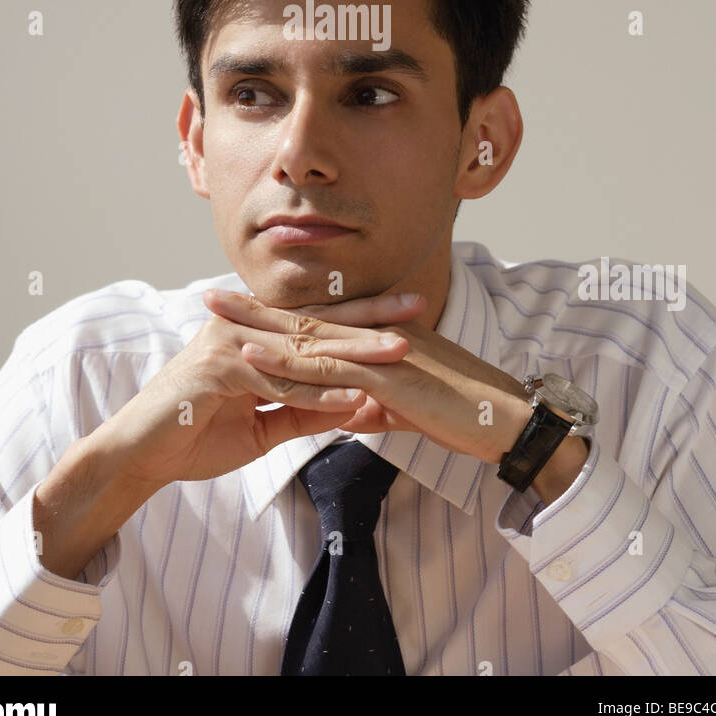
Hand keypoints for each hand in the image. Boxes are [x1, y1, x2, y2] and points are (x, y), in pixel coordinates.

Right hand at [96, 289, 426, 486]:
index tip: (409, 314)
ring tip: (399, 352)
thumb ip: (306, 411)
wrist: (141, 454)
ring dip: (355, 350)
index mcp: (255, 333)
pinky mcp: (218, 368)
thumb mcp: (264, 426)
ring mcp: (230, 343)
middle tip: (418, 307)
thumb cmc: (196, 435)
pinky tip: (353, 395)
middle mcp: (244, 327)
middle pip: (318, 321)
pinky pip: (279, 381)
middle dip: (370, 316)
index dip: (364, 315)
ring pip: (305, 347)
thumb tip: (356, 403)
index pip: (318, 321)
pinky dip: (318, 390)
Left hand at [208, 291, 534, 464]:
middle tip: (210, 295)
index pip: (318, 324)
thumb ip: (375, 406)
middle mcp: (373, 336)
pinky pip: (326, 368)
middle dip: (254, 308)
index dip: (276, 315)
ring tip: (215, 314)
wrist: (505, 420)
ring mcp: (376, 351)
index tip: (239, 307)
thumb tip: (345, 412)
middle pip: (302, 319)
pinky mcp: (383, 374)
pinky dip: (286, 361)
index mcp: (377, 341)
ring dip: (256, 324)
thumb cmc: (465, 415)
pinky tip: (253, 356)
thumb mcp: (409, 411)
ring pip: (305, 335)